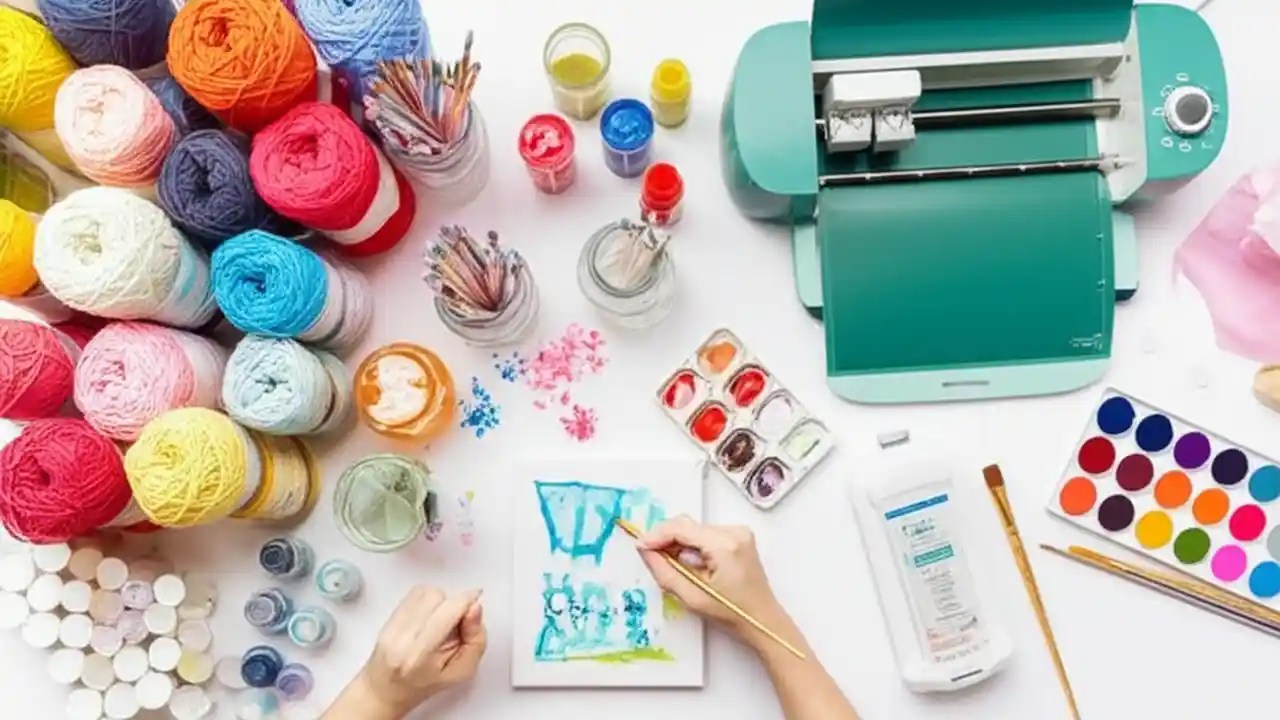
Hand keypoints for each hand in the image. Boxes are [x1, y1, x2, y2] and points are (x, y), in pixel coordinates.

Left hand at [357, 586, 485, 715]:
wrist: (387, 690)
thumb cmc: (423, 685)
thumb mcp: (461, 671)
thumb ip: (475, 640)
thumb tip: (474, 608)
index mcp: (419, 655)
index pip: (447, 611)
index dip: (466, 602)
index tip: (474, 609)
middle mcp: (401, 637)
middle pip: (436, 596)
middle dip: (453, 605)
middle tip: (454, 625)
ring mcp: (391, 626)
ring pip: (425, 591)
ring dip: (440, 601)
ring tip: (440, 622)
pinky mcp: (387, 617)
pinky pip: (414, 594)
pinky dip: (427, 601)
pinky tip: (428, 619)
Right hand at [635, 515, 784, 645]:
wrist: (763, 621)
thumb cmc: (731, 614)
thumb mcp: (692, 597)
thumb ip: (665, 571)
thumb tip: (645, 550)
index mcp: (725, 545)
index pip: (681, 527)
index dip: (657, 535)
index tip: (640, 547)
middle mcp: (734, 532)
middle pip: (688, 526)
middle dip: (668, 541)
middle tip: (655, 561)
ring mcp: (739, 532)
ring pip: (695, 531)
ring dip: (681, 546)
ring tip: (681, 571)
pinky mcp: (739, 538)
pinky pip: (706, 535)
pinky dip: (694, 547)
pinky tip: (695, 567)